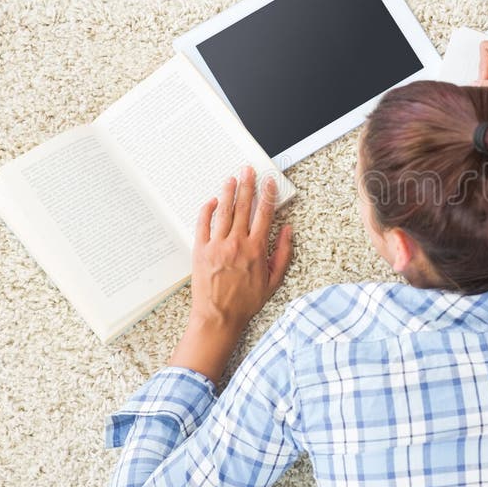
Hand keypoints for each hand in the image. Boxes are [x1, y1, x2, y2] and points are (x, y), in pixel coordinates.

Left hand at [191, 166, 292, 329]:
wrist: (218, 316)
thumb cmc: (246, 301)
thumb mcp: (273, 280)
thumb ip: (282, 253)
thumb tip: (287, 230)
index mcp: (256, 249)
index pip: (264, 214)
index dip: (268, 195)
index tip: (269, 182)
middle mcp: (237, 243)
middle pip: (243, 207)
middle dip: (247, 185)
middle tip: (248, 170)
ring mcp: (217, 245)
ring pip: (224, 211)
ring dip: (228, 192)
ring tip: (231, 178)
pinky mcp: (200, 250)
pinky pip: (203, 224)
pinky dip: (207, 210)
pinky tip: (212, 200)